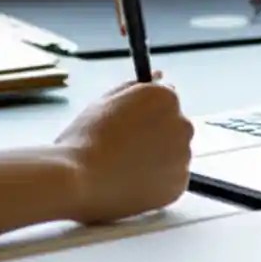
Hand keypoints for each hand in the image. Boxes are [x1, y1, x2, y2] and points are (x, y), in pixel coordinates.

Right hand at [56, 77, 193, 223]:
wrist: (77, 180)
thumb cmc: (84, 140)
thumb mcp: (105, 101)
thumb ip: (135, 87)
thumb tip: (159, 76)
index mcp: (165, 98)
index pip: (166, 100)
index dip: (145, 114)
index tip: (131, 126)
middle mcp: (182, 124)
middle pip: (174, 128)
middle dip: (156, 136)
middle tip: (124, 149)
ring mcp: (183, 156)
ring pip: (174, 155)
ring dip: (159, 160)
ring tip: (124, 168)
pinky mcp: (179, 185)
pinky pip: (172, 180)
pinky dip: (158, 183)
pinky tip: (132, 183)